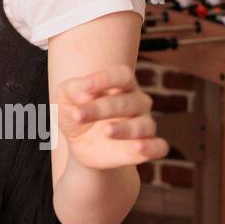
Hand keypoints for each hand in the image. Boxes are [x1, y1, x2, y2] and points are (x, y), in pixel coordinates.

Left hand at [54, 63, 168, 169]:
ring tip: (107, 131)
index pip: (122, 75)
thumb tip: (84, 91)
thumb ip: (73, 89)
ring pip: (143, 125)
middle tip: (78, 115)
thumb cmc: (76, 110)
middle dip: (101, 108)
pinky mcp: (146, 148)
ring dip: (125, 128)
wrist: (79, 143)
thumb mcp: (66, 97)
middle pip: (127, 102)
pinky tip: (139, 147)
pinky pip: (158, 147)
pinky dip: (151, 147)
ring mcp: (143, 125)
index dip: (105, 79)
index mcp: (121, 84)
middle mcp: (137, 102)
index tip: (85, 87)